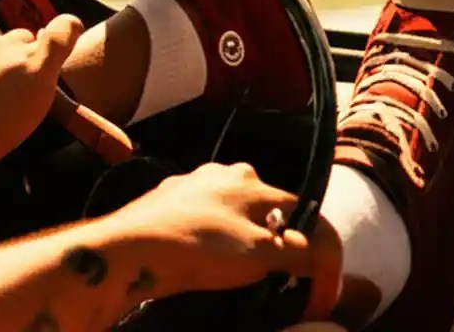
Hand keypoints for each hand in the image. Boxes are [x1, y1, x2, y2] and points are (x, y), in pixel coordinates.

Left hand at [0, 14, 83, 168]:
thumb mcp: (40, 86)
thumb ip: (55, 47)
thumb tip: (69, 22)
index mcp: (30, 52)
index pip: (63, 27)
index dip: (68, 36)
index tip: (62, 60)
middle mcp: (5, 44)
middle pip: (30, 41)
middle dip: (33, 57)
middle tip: (30, 90)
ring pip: (5, 50)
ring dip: (9, 65)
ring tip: (5, 96)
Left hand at [98, 162, 333, 294]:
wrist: (128, 251)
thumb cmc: (201, 249)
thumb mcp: (262, 255)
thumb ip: (301, 252)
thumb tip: (325, 256)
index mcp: (253, 180)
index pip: (302, 209)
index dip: (316, 245)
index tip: (317, 280)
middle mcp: (224, 173)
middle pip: (266, 210)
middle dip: (276, 240)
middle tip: (274, 275)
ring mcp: (189, 184)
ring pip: (231, 214)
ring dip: (240, 240)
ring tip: (234, 271)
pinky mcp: (163, 202)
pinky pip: (200, 221)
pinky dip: (209, 240)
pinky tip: (200, 260)